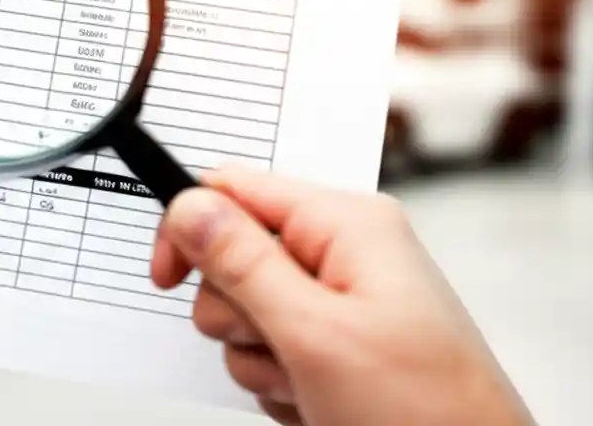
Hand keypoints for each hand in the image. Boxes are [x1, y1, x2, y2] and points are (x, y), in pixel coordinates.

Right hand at [152, 165, 533, 425]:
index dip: (190, 227)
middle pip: (233, 258)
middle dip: (239, 316)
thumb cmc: (425, 411)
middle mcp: (344, 253)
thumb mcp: (314, 333)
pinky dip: (280, 384)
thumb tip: (189, 205)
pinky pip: (269, 353)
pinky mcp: (337, 345)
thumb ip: (243, 264)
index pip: (235, 189)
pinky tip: (319, 403)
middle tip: (281, 348)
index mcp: (347, 225)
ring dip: (260, 361)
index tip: (167, 277)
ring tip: (310, 386)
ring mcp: (341, 302)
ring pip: (245, 315)